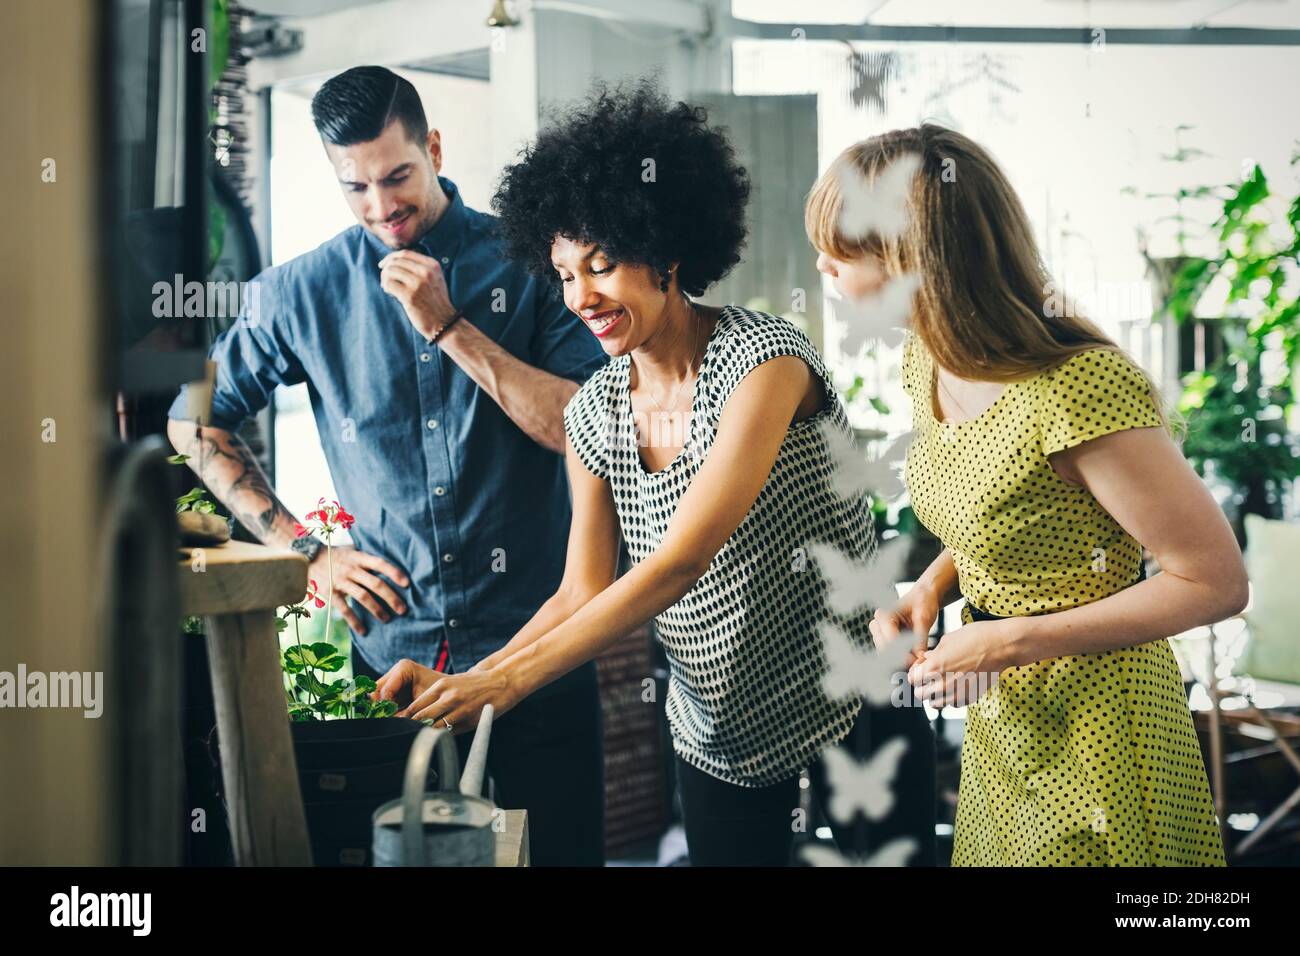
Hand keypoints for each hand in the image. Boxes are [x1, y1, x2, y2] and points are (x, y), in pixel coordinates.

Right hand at [309, 545, 408, 634]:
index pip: (380, 563)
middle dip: (391, 597)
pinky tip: (363, 631)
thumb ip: (367, 558)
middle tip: (403, 609)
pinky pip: (344, 609)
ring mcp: (340, 581)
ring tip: (387, 619)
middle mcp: (351, 569)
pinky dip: (354, 621)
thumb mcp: (352, 550)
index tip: (407, 584)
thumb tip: (391, 562)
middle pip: (375, 583)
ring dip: (376, 609)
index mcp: (359, 557)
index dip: (394, 572)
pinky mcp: (330, 593)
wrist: (307, 558)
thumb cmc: (336, 555)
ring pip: (362, 596)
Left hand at [376, 659, 519, 732]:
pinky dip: (439, 738)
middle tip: (396, 739)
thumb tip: (416, 719)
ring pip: (432, 727)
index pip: (414, 706)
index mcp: (440, 687)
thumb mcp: (451, 685)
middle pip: (419, 717)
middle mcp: (447, 697)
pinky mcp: (469, 719)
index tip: (392, 728)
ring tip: (411, 742)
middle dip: (406, 728)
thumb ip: (435, 700)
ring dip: (421, 735)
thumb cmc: (473, 685)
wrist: (500, 681)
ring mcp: (458, 709)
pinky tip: (433, 742)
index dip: (401, 719)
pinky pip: (449, 732)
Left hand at [378, 250, 456, 340]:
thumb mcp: (435, 279)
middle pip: (396, 261)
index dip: (391, 257)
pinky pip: (389, 284)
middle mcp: (426, 272)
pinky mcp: (410, 295)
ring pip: (390, 271)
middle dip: (386, 269)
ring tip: (388, 287)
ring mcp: (418, 283)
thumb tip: (395, 261)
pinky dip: (386, 287)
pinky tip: (390, 292)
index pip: (406, 253)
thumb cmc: (436, 302)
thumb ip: (421, 267)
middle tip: (385, 279)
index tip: (384, 264)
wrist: (444, 322)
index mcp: (433, 265)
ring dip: (385, 279)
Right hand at [869, 581, 939, 667]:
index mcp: (884, 615)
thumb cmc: (922, 602)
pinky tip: (912, 659)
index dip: (903, 652)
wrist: (922, 598)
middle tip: (917, 663)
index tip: (916, 661)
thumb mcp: (924, 618)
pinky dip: (900, 658)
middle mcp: (878, 624)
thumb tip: (919, 658)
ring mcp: (880, 632)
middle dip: (900, 658)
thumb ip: (920, 638)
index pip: (890, 640)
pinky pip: (889, 653)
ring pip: (885, 653)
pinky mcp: (885, 639)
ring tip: (916, 661)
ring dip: (900, 659)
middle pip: (884, 648)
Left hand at [906, 618, 1017, 707]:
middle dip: (923, 685)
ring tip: (943, 681)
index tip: (921, 667)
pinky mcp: (970, 698)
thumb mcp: (948, 640)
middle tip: (930, 675)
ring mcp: (957, 693)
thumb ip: (933, 654)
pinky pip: (952, 705)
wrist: (1002, 646)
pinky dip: (951, 698)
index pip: (913, 679)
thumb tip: (926, 659)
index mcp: (934, 667)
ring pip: (935, 703)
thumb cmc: (976, 637)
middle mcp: (943, 684)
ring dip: (935, 694)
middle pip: (920, 694)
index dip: (915, 672)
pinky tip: (957, 685)